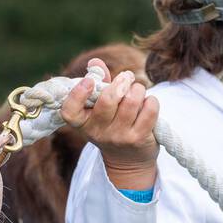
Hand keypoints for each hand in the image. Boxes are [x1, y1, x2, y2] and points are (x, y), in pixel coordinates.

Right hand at [60, 58, 159, 189]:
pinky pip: (149, 110)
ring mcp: (118, 137)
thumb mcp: (98, 108)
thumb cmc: (111, 124)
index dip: (77, 94)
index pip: (70, 111)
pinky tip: (148, 104)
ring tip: (137, 91)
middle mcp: (98, 132)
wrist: (127, 160)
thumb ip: (98, 83)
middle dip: (121, 81)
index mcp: (82, 123)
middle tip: (127, 77)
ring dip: (138, 89)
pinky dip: (151, 101)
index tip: (88, 81)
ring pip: (132, 101)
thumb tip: (95, 62)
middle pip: (108, 100)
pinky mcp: (138, 139)